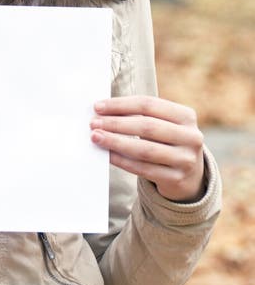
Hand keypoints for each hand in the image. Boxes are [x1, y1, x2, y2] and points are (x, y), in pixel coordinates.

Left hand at [90, 96, 205, 202]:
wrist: (191, 175)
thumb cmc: (167, 141)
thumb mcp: (164, 124)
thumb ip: (139, 116)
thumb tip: (102, 112)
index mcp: (186, 116)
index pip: (149, 105)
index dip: (121, 104)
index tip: (98, 107)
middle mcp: (191, 137)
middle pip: (147, 126)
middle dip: (116, 124)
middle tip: (93, 123)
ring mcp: (185, 160)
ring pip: (144, 150)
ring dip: (116, 142)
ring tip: (96, 137)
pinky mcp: (176, 179)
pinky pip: (143, 169)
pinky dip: (122, 160)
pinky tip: (108, 154)